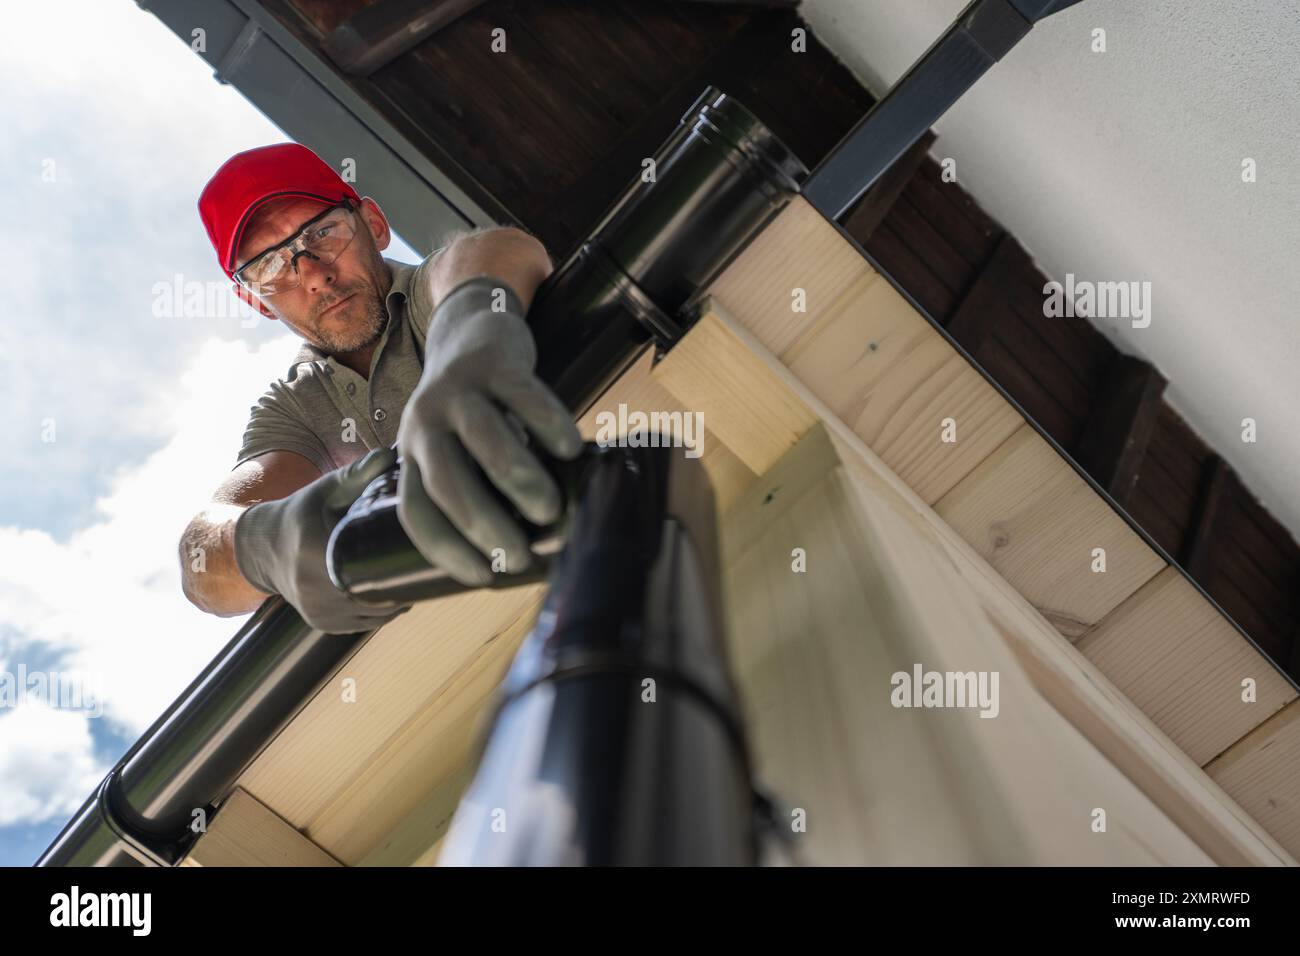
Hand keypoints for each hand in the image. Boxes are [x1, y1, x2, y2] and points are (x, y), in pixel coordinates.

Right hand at [234, 446, 406, 632]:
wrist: (262, 548)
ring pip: (376, 614)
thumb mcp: (325, 490)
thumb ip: (358, 474)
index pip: (371, 568)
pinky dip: (381, 609)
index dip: (400, 565)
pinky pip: (364, 623)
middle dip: (404, 581)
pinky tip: (391, 590)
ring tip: (411, 574)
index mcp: (315, 552)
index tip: (420, 553)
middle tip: (426, 563)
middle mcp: (313, 588)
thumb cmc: (301, 514)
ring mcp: (318, 612)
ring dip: (397, 598)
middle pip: (379, 594)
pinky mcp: (322, 624)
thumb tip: (391, 454)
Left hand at [396, 276, 582, 585]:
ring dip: (518, 481)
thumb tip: (525, 552)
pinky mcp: (492, 363)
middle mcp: (424, 423)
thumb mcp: (456, 446)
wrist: (472, 327)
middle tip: (520, 557)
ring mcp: (456, 390)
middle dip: (483, 526)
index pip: (416, 510)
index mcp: (411, 454)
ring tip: (548, 510)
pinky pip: (523, 396)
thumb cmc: (474, 410)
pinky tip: (570, 450)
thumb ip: (479, 486)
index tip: (484, 576)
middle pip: (446, 480)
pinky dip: (549, 425)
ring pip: (485, 439)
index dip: (445, 549)